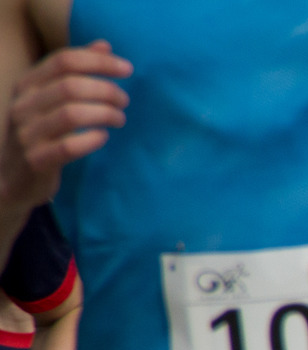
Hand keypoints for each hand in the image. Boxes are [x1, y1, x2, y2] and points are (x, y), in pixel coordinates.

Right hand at [1, 44, 130, 207]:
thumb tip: (104, 45)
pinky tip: (103, 137)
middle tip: (124, 100)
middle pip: (70, 86)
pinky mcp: (36, 160)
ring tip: (119, 118)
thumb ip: (74, 72)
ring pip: (71, 114)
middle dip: (106, 90)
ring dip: (104, 114)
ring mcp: (27, 133)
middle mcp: (23, 105)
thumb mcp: (50, 99)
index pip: (63, 61)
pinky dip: (91, 140)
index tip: (127, 69)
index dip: (98, 61)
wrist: (12, 179)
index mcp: (27, 85)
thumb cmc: (40, 133)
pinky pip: (68, 147)